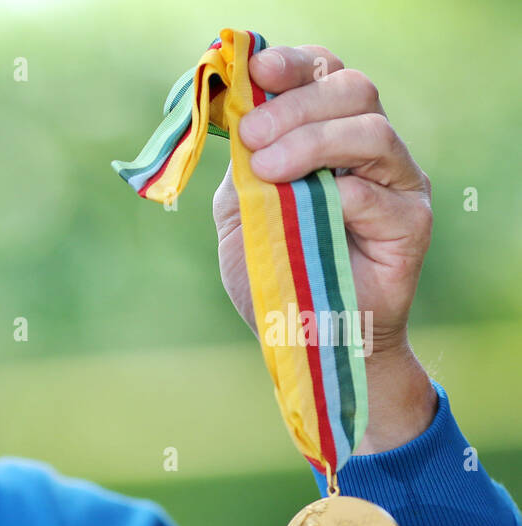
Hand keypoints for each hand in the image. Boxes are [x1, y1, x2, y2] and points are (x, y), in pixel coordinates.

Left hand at [212, 45, 437, 452]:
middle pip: (352, 91)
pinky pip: (378, 193)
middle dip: (296, 105)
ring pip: (371, 132)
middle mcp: (369, 152)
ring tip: (268, 170)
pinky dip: (340, 194)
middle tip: (253, 136)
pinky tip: (312, 211)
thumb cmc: (275, 276)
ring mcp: (396, 184)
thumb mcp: (240, 215)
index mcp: (329, 138)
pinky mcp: (410, 223)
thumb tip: (234, 120)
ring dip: (313, 142)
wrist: (305, 341)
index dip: (293, 65)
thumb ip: (242, 168)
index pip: (324, 76)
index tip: (256, 72)